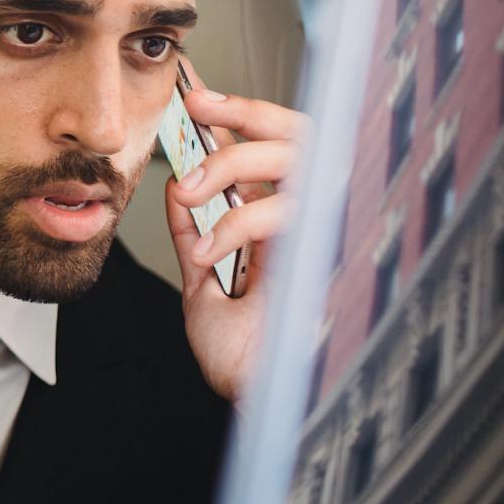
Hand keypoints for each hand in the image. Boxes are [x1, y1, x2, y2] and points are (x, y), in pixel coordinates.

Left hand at [164, 58, 307, 402]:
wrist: (259, 406)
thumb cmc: (246, 358)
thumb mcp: (205, 285)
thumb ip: (195, 235)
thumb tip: (177, 187)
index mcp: (287, 227)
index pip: (280, 150)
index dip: (245, 116)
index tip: (198, 98)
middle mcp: (314, 225)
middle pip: (304, 137)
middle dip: (249, 114)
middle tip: (199, 112)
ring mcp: (324, 238)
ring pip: (297, 163)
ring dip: (234, 165)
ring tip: (192, 190)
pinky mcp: (326, 258)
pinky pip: (287, 215)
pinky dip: (239, 223)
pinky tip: (212, 250)